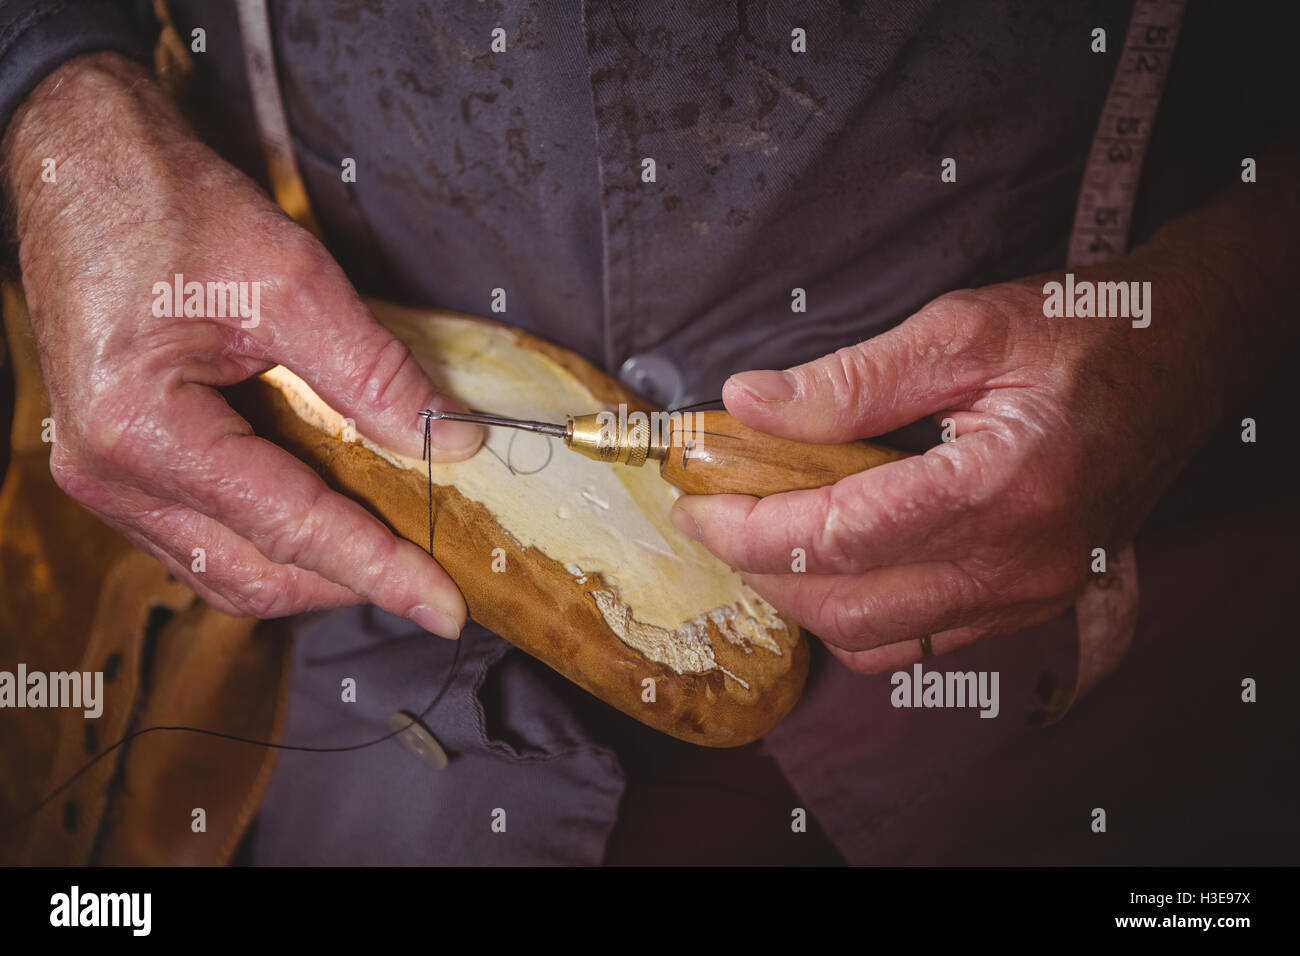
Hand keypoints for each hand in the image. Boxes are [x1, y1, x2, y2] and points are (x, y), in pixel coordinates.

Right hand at [4, 53, 480, 636]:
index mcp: (140, 430)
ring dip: (310, 567)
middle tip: (427, 574)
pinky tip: (328, 510)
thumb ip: (373, 372)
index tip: (443, 606)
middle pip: (251, 574)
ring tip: (386, 543)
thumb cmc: (164, 206)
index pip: (287, 528)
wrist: (85, 162)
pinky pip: (204, 534)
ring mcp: (106, 477)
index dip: (377, 569)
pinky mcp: (119, 466)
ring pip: (225, 566)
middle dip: (345, 582)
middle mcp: (109, 474)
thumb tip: (448, 442)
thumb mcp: (289, 279)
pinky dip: (273, 538)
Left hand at [670, 273, 1219, 672]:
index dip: (749, 527)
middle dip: (762, 569)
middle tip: (718, 514)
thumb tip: (749, 404)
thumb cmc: (1081, 333)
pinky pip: (920, 641)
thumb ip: (850, 379)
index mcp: (999, 490)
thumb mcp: (961, 329)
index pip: (838, 539)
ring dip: (804, 599)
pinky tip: (833, 560)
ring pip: (878, 642)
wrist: (1180, 357)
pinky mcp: (1028, 603)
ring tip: (766, 536)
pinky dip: (857, 612)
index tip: (696, 501)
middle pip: (847, 609)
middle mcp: (1016, 565)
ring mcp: (1026, 595)